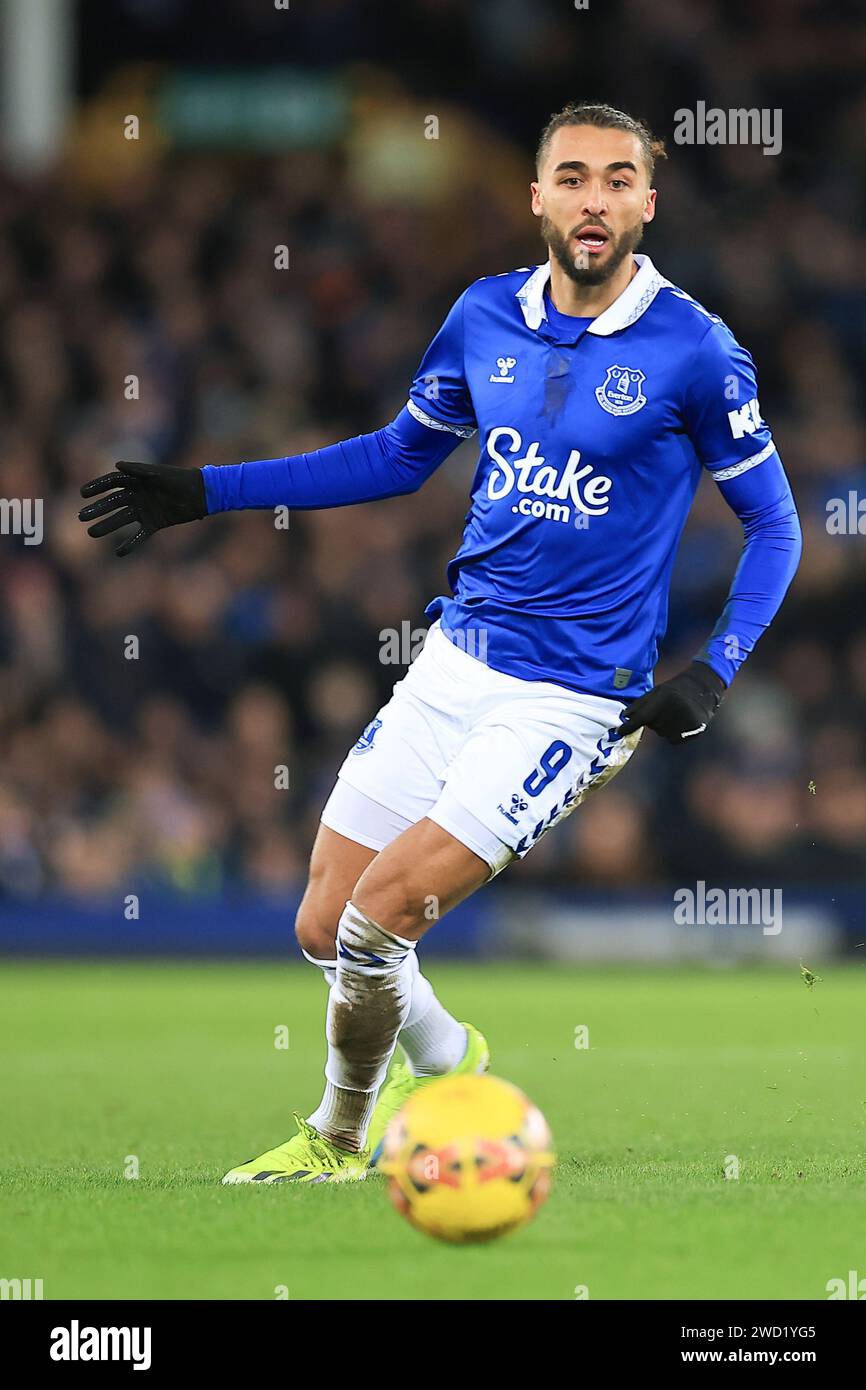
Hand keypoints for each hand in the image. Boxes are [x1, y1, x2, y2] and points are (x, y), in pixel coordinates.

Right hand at [79, 460, 206, 556]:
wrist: (200, 494)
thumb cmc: (180, 479)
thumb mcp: (159, 473)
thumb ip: (139, 469)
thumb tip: (117, 465)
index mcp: (136, 480)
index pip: (111, 483)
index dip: (96, 487)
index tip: (82, 494)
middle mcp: (137, 495)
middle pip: (112, 502)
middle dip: (97, 509)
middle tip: (81, 517)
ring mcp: (145, 510)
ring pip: (121, 519)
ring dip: (107, 526)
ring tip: (91, 533)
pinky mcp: (154, 523)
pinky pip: (139, 535)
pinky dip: (130, 544)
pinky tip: (119, 553)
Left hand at [618, 661, 725, 744]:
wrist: (703, 688)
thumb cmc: (676, 688)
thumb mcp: (657, 690)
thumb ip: (640, 704)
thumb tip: (625, 717)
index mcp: (666, 698)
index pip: (642, 717)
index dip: (629, 726)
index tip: (619, 731)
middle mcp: (676, 710)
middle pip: (652, 726)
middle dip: (652, 720)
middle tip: (662, 709)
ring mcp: (687, 722)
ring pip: (662, 734)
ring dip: (663, 727)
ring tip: (673, 714)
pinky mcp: (695, 731)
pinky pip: (674, 739)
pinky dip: (673, 733)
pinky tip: (679, 722)